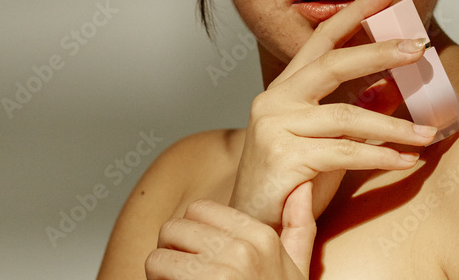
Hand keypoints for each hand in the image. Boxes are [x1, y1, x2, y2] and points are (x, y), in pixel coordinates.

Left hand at [145, 182, 314, 279]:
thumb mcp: (297, 270)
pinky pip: (155, 279)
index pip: (199, 209)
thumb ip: (299, 226)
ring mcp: (218, 276)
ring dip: (160, 277)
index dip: (192, 233)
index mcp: (261, 238)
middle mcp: (240, 251)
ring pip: (157, 256)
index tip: (200, 255)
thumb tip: (303, 187)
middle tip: (184, 276)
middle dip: (172, 253)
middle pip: (173, 228)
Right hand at [228, 0, 437, 227]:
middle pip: (333, 64)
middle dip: (379, 51)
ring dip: (395, 125)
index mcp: (285, 89)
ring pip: (346, 114)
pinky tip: (407, 161)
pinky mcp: (284, 158)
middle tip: (418, 46)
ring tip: (430, 132)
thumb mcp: (328, 138)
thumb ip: (355, 109)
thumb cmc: (290, 182)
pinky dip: (380, 156)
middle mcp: (276, 100)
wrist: (251, 224)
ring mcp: (276, 127)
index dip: (355, 14)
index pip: (322, 40)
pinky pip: (344, 152)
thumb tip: (395, 86)